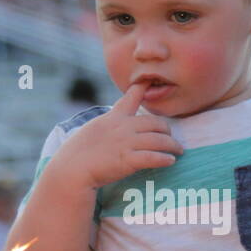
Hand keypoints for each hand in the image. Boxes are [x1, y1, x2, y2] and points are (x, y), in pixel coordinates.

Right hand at [49, 81, 183, 189]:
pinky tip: (170, 161)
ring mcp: (127, 143)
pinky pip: (153, 158)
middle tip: (172, 139)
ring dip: (172, 146)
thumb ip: (110, 121)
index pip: (132, 96)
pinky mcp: (128, 160)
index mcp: (115, 117)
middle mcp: (123, 127)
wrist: (72, 169)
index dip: (144, 87)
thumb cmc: (78, 152)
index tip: (152, 81)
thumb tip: (117, 116)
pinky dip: (164, 159)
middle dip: (167, 130)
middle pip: (156, 123)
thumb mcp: (94, 128)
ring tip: (178, 152)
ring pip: (159, 140)